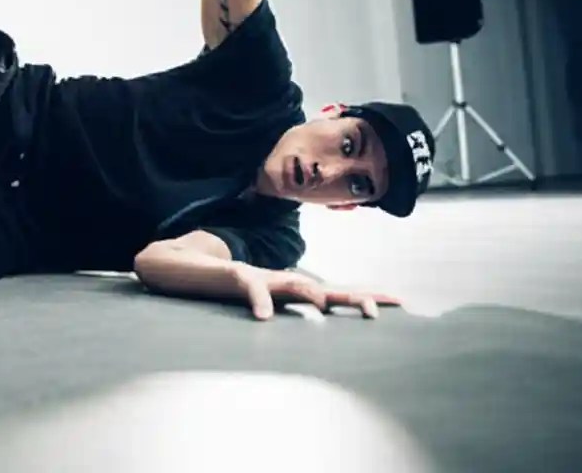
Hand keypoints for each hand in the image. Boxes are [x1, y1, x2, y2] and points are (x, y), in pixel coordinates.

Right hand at [224, 263, 400, 320]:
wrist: (183, 266)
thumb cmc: (225, 288)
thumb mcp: (260, 302)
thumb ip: (284, 309)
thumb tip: (307, 316)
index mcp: (291, 291)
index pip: (336, 292)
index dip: (366, 295)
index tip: (398, 302)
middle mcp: (283, 281)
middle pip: (325, 288)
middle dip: (351, 297)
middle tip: (374, 311)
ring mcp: (261, 278)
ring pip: (291, 282)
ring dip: (308, 293)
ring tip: (322, 305)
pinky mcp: (236, 277)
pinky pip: (251, 288)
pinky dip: (259, 299)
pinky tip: (262, 316)